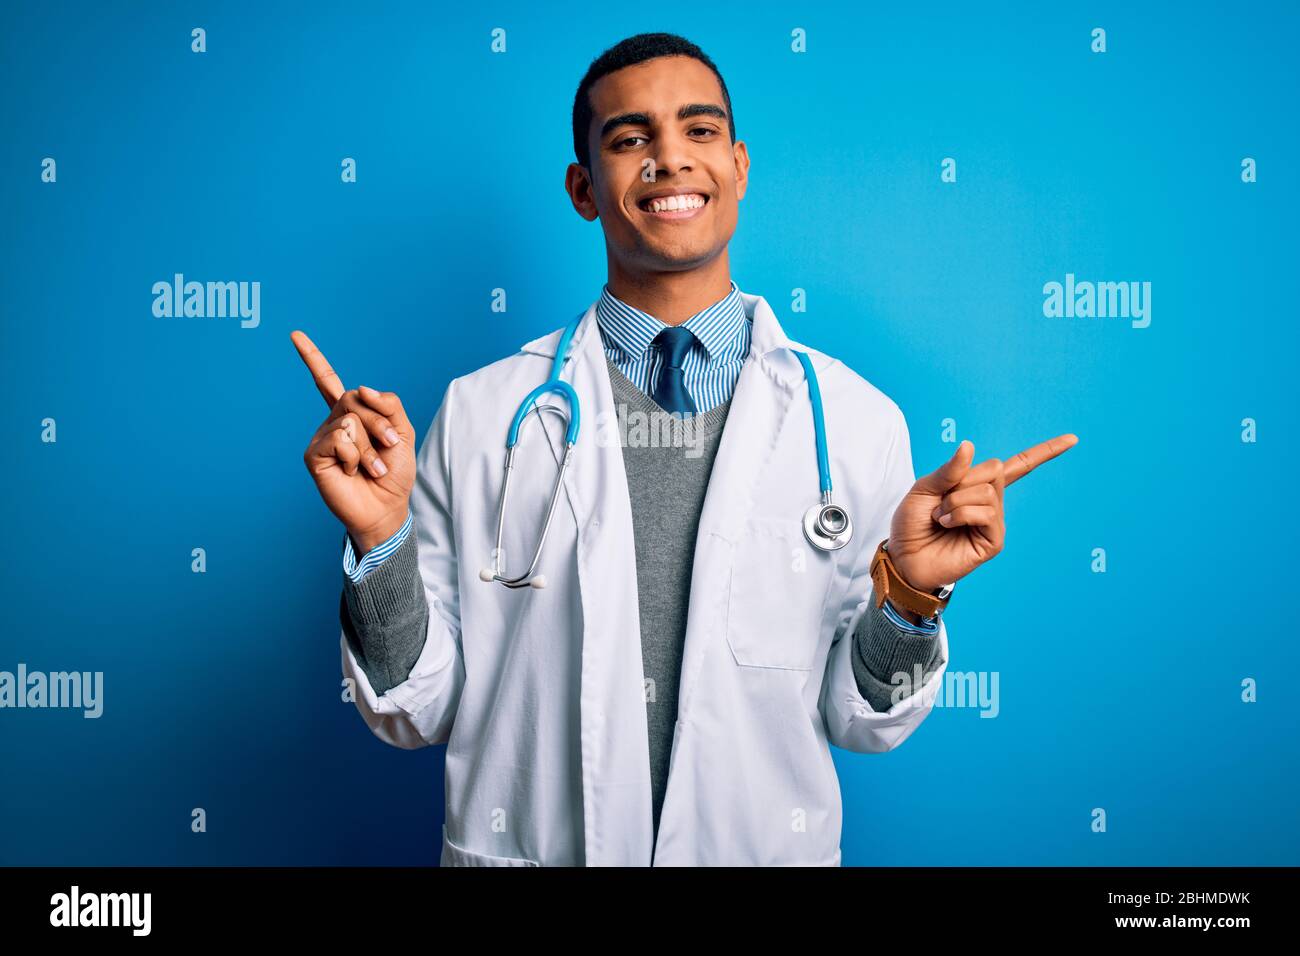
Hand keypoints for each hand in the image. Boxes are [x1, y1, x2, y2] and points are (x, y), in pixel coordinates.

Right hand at [292, 330, 417, 553]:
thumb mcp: (402, 433)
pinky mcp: (314, 454)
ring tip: (371, 468)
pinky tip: (351, 471)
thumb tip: (362, 388)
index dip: (312, 358)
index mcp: (352, 414)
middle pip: (355, 398)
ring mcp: (322, 436)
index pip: (328, 380)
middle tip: (388, 447)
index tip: (294, 335)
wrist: (387, 507)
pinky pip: (338, 438)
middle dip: (380, 423)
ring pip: (350, 420)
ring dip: (370, 447)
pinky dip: (354, 456)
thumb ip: (389, 405)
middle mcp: (333, 421)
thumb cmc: (394, 473)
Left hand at [887, 434, 1078, 592]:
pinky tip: (949, 524)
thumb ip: (949, 470)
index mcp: (977, 486)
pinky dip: (961, 513)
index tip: (1073, 439)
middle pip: (995, 469)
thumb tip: (970, 445)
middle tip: (941, 502)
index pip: (1017, 466)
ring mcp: (994, 522)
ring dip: (956, 500)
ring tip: (942, 517)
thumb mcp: (924, 489)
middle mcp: (991, 503)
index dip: (1045, 452)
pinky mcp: (993, 541)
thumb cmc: (911, 525)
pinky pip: (986, 513)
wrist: (904, 558)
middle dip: (961, 480)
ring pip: (988, 491)